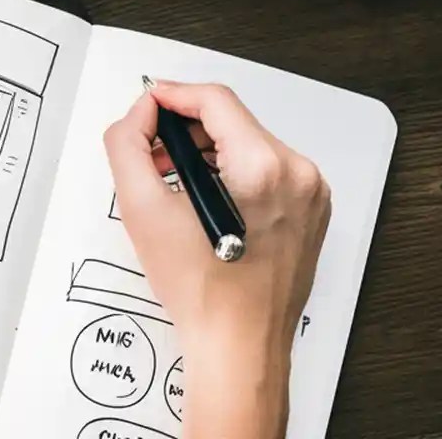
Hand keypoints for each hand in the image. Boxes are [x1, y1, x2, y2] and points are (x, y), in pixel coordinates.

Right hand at [103, 81, 330, 438]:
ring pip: (251, 146)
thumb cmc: (198, 289)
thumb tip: (140, 113)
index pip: (215, 101)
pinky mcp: (313, 212)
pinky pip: (269, 172)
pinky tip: (206, 203)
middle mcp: (298, 173)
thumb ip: (128, 146)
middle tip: (151, 158)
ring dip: (208, 153)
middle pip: (233, 122)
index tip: (147, 105)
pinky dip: (234, 175)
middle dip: (186, 132)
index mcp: (263, 166)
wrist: (239, 346)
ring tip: (174, 184)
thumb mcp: (142, 210)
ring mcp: (311, 195)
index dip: (173, 96)